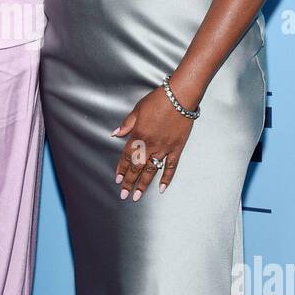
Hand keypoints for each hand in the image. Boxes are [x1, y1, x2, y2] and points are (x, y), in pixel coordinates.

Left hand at [111, 82, 196, 198]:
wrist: (180, 97)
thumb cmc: (158, 100)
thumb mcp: (137, 109)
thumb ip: (127, 124)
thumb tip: (115, 134)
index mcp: (138, 135)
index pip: (127, 157)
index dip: (122, 169)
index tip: (118, 180)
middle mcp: (150, 145)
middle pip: (137, 167)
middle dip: (130, 182)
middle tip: (124, 195)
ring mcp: (164, 148)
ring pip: (152, 170)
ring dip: (144, 184)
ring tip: (137, 196)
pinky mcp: (177, 148)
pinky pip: (171, 166)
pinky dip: (167, 178)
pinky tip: (162, 188)